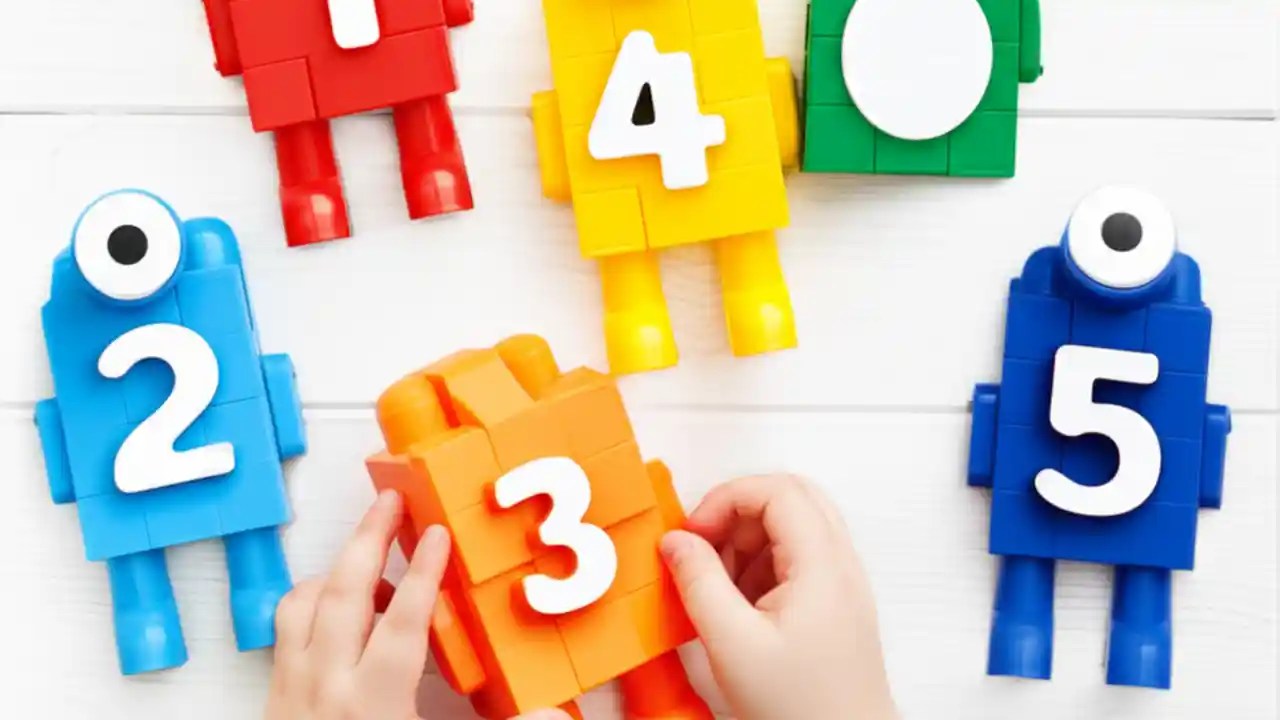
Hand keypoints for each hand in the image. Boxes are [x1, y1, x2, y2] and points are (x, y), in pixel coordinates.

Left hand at [264, 491, 570, 719]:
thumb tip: (553, 716)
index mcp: (372, 704)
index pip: (401, 619)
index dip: (424, 574)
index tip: (439, 534)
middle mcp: (324, 688)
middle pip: (343, 591)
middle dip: (370, 539)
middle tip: (389, 501)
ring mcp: (291, 691)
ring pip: (304, 605)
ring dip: (335, 571)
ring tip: (370, 561)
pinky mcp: (273, 700)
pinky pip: (286, 631)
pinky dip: (310, 605)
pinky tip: (337, 613)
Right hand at [660, 476, 897, 719]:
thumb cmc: (803, 710)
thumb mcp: (732, 645)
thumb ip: (699, 583)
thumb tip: (676, 541)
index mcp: (824, 566)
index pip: (778, 491)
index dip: (727, 498)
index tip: (694, 532)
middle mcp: (841, 566)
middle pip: (789, 499)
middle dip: (735, 514)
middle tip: (703, 547)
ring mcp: (841, 583)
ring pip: (792, 526)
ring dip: (745, 542)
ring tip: (716, 586)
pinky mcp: (833, 604)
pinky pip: (795, 559)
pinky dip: (758, 567)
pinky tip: (736, 606)